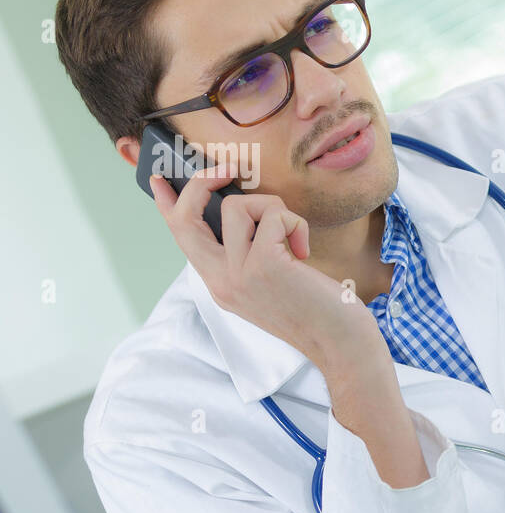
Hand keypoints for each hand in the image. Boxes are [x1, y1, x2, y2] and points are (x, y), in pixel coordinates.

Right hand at [149, 166, 382, 377]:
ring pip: (237, 207)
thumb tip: (247, 209)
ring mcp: (238, 274)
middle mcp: (221, 281)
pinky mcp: (264, 265)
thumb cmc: (316, 309)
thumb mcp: (269, 282)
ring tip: (293, 239)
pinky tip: (304, 251)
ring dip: (273, 209)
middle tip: (228, 169)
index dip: (166, 204)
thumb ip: (249, 253)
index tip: (157, 179)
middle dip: (202, 182)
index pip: (180, 239)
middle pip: (185, 218)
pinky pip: (274, 215)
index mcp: (219, 284)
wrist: (340, 343)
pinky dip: (295, 223)